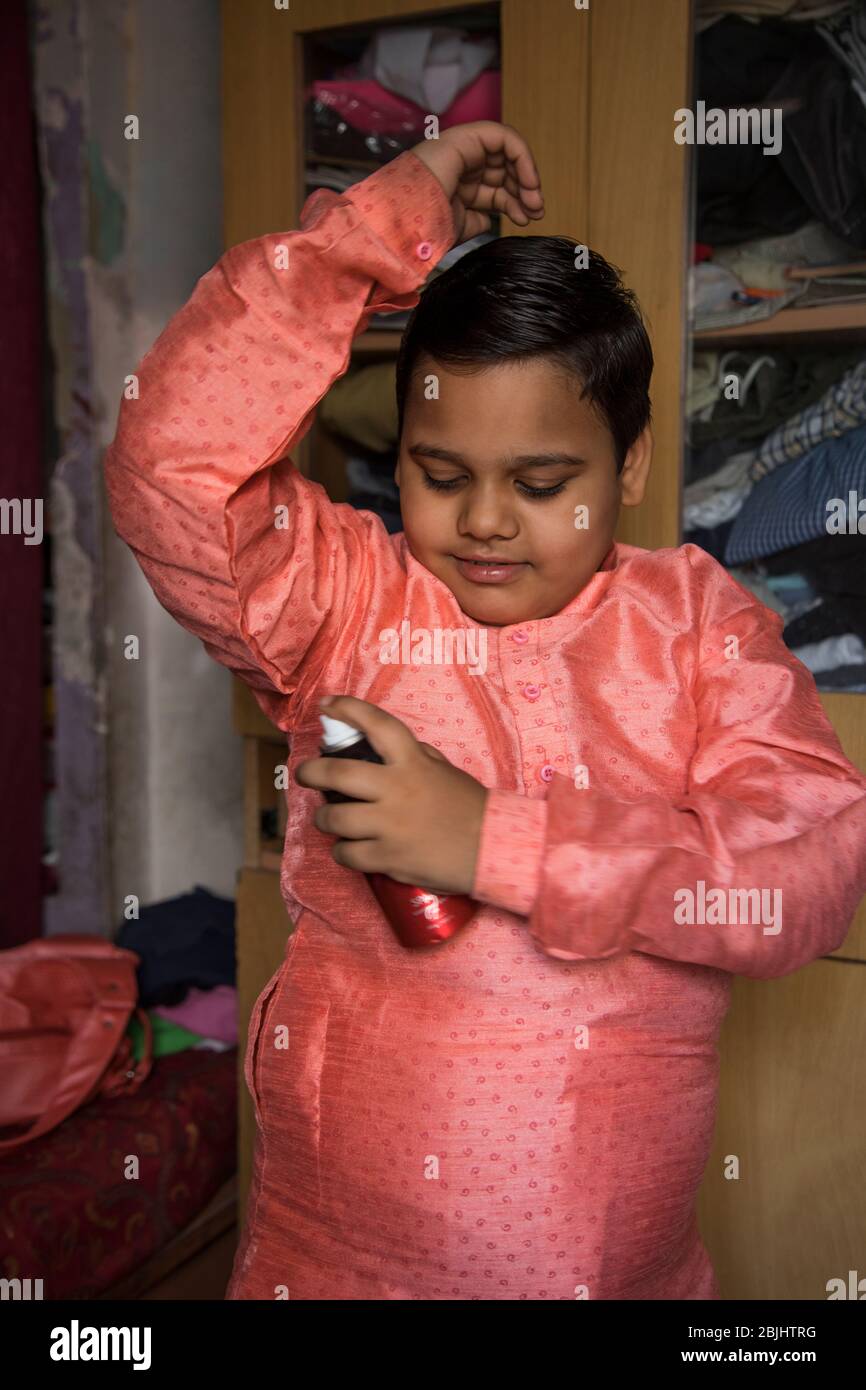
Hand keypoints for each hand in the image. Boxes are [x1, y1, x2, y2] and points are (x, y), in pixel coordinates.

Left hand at [294, 695, 488, 895]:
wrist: (492, 848)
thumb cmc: (470, 807)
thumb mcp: (444, 770)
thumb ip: (416, 756)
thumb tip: (383, 747)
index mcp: (412, 762)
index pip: (376, 724)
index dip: (346, 709)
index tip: (326, 705)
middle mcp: (396, 789)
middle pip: (337, 773)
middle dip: (311, 772)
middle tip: (305, 774)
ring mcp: (390, 825)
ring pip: (335, 818)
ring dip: (325, 819)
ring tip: (329, 819)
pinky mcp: (388, 858)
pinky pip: (347, 854)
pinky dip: (343, 852)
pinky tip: (349, 849)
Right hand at [410, 120, 543, 243]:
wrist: (409, 219)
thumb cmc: (428, 228)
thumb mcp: (463, 225)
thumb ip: (480, 217)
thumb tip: (495, 217)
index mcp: (456, 183)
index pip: (494, 186)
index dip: (514, 202)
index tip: (528, 219)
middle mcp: (460, 163)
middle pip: (504, 170)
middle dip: (525, 190)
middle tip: (537, 211)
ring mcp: (462, 148)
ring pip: (507, 154)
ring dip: (526, 176)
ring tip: (534, 202)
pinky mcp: (466, 136)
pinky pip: (503, 138)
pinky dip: (522, 157)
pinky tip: (528, 182)